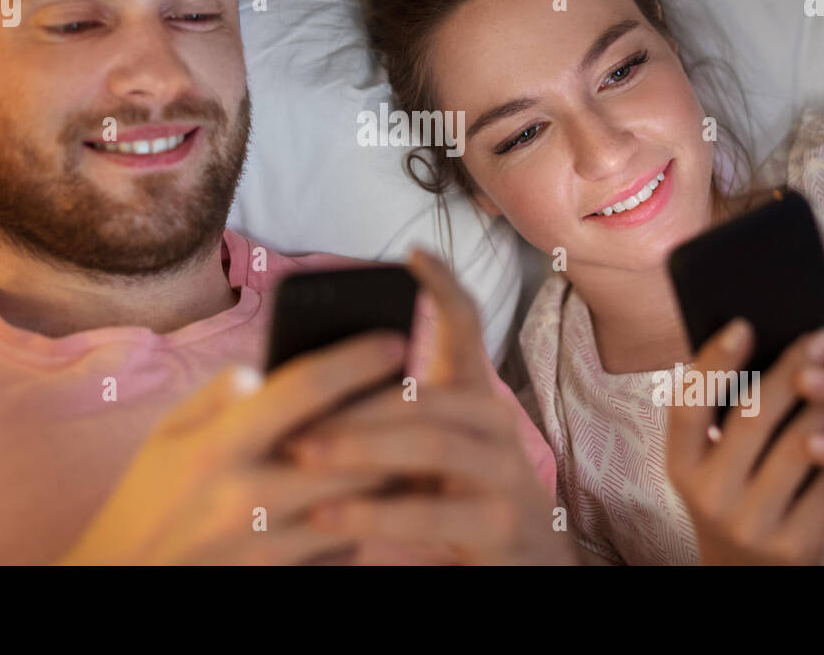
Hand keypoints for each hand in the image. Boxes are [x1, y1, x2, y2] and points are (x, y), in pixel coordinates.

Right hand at [59, 333, 411, 563]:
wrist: (124, 586)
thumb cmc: (149, 502)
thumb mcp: (168, 436)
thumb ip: (220, 394)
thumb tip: (268, 371)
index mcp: (219, 445)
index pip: (304, 388)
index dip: (357, 359)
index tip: (397, 340)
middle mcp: (248, 495)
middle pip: (351, 446)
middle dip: (395, 417)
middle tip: (424, 392)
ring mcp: (269, 546)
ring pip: (360, 499)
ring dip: (390, 468)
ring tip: (411, 440)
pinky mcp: (285, 580)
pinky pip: (346, 545)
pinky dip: (362, 518)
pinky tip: (369, 498)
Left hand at [283, 249, 574, 564]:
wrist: (529, 570)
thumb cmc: (458, 501)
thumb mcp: (427, 453)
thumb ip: (390, 419)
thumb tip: (308, 391)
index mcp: (476, 398)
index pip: (469, 327)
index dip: (444, 286)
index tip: (413, 253)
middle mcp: (497, 424)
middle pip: (427, 391)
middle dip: (355, 399)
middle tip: (293, 412)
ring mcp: (506, 473)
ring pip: (430, 441)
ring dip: (359, 445)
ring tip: (301, 452)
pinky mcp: (502, 525)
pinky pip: (430, 512)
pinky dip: (373, 514)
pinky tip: (327, 516)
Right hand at [666, 318, 823, 563]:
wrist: (745, 579)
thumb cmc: (733, 501)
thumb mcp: (710, 468)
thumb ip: (720, 421)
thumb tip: (757, 344)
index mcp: (681, 469)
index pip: (687, 407)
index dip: (713, 364)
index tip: (744, 324)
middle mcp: (710, 497)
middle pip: (752, 420)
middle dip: (791, 370)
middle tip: (821, 335)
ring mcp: (752, 524)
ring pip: (799, 448)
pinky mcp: (796, 545)